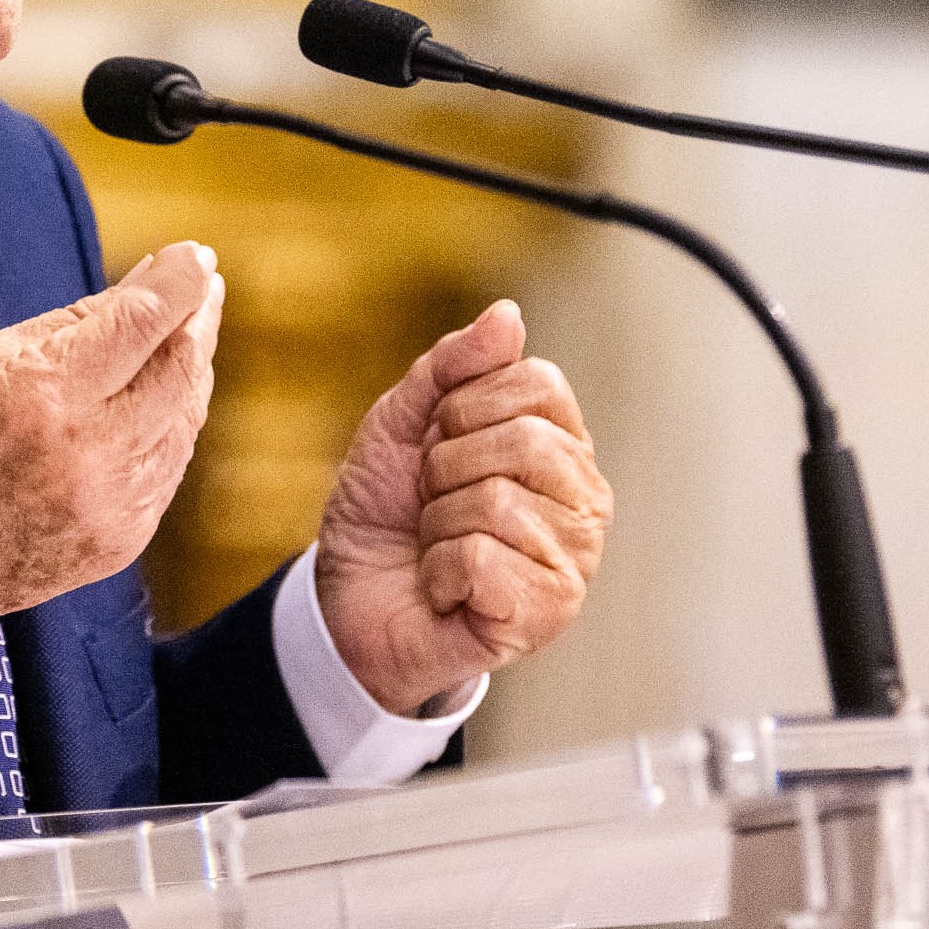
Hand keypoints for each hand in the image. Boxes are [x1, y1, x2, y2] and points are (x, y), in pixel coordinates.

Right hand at [0, 243, 224, 628]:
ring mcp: (112, 504)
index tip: (193, 256)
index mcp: (42, 397)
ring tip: (183, 335)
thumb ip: (73, 323)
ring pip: (184, 419)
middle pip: (179, 370)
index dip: (179, 282)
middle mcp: (89, 453)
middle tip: (202, 286)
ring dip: (189, 370)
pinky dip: (169, 423)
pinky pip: (167, 465)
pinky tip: (159, 398)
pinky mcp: (123, 539)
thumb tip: (145, 285)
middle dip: (198, 319)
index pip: (141, 322)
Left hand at [316, 300, 609, 715]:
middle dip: (447, 468)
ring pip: (498, 503)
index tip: (437, 443)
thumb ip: (451, 366)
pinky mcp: (548, 612)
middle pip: (526, 441)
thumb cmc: (385, 514)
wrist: (346, 601)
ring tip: (439, 548)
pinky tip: (448, 590)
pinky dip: (440, 572)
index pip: (538, 382)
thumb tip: (507, 315)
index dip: (462, 408)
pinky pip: (481, 559)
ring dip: (439, 526)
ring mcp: (573, 559)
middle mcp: (582, 499)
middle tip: (435, 502)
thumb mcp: (401, 422)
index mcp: (559, 443)